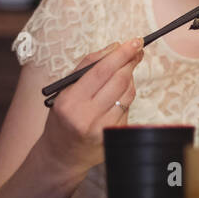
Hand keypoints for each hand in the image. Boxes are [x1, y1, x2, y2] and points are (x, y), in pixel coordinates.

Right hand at [39, 37, 142, 173]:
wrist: (61, 156)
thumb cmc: (63, 117)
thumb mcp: (64, 91)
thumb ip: (87, 66)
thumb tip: (115, 47)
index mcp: (69, 102)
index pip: (101, 71)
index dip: (121, 54)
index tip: (135, 41)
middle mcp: (86, 116)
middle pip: (119, 80)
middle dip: (130, 61)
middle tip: (137, 50)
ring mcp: (103, 128)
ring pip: (128, 93)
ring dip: (130, 78)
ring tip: (125, 71)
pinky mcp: (115, 135)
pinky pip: (128, 107)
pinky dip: (126, 96)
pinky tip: (117, 95)